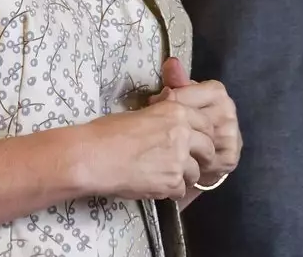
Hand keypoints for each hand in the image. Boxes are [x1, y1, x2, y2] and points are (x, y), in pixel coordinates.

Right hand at [77, 98, 214, 201]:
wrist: (94, 156)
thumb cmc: (108, 132)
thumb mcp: (141, 112)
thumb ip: (163, 114)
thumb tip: (172, 110)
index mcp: (175, 111)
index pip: (206, 123)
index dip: (203, 135)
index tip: (198, 142)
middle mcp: (183, 133)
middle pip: (208, 148)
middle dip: (202, 157)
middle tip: (189, 163)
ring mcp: (179, 159)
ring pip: (196, 172)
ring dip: (186, 176)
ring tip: (168, 176)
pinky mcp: (171, 181)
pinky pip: (182, 190)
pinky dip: (172, 191)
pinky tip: (157, 186)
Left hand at [150, 58, 240, 189]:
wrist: (209, 152)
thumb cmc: (191, 119)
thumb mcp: (182, 96)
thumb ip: (176, 80)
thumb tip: (171, 62)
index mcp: (217, 92)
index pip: (183, 95)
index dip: (166, 105)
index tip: (155, 111)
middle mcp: (228, 111)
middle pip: (189, 118)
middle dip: (170, 126)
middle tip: (157, 132)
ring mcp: (231, 135)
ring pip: (195, 141)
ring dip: (178, 146)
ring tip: (167, 146)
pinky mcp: (229, 158)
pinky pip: (202, 161)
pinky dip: (188, 162)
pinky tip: (179, 161)